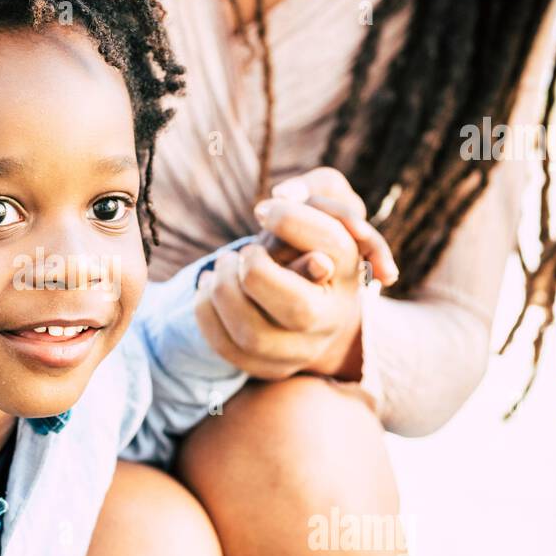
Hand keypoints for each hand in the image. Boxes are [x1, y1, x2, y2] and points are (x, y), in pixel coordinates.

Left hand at [194, 168, 396, 380]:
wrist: (312, 304)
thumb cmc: (312, 242)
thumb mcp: (325, 208)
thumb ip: (316, 187)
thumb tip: (285, 193)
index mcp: (349, 272)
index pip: (330, 246)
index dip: (290, 221)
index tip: (263, 209)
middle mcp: (333, 317)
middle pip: (298, 309)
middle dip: (257, 272)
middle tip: (244, 251)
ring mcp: (301, 350)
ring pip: (254, 335)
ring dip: (223, 291)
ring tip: (220, 265)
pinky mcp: (268, 368)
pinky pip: (227, 350)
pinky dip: (205, 313)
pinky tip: (206, 287)